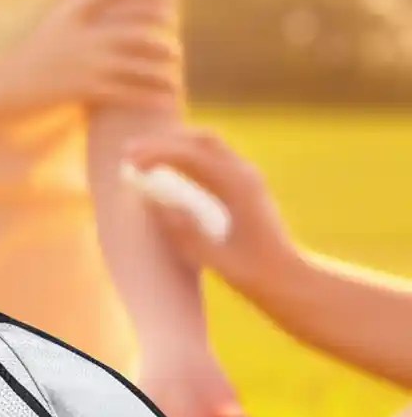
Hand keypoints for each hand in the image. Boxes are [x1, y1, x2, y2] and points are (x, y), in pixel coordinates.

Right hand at [0, 0, 181, 108]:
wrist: (0, 87)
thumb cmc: (26, 60)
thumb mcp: (52, 28)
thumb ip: (81, 18)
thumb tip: (109, 18)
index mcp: (71, 12)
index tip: (161, 2)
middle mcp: (83, 34)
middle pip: (137, 33)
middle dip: (162, 42)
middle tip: (173, 51)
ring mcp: (84, 62)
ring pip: (138, 66)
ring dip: (161, 75)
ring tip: (173, 84)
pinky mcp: (84, 89)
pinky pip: (127, 93)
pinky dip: (149, 97)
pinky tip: (164, 102)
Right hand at [125, 128, 299, 291]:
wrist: (287, 276)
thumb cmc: (252, 273)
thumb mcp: (215, 259)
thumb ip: (185, 232)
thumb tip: (155, 202)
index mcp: (238, 188)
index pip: (192, 156)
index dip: (157, 154)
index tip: (128, 162)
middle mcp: (245, 174)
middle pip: (200, 140)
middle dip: (162, 142)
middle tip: (128, 152)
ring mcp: (247, 177)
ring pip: (207, 144)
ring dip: (174, 145)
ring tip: (142, 156)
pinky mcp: (244, 184)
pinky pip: (212, 157)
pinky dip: (185, 155)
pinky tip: (166, 167)